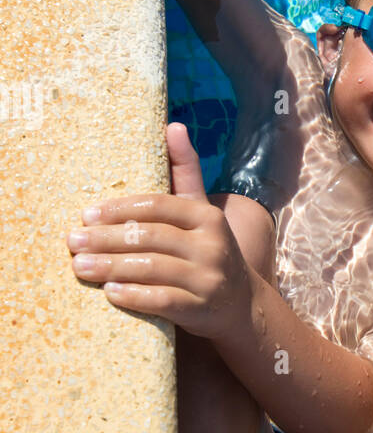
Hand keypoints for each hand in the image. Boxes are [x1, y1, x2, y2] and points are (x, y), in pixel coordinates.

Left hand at [66, 122, 252, 338]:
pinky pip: (163, 300)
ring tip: (80, 267)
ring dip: (111, 267)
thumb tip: (172, 125)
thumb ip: (184, 172)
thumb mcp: (200, 212)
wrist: (240, 305)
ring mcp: (208, 278)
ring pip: (152, 268)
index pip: (157, 206)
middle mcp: (212, 245)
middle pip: (149, 237)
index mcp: (206, 216)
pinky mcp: (201, 308)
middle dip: (106, 239)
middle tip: (72, 242)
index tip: (86, 215)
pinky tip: (109, 293)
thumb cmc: (207, 252)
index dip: (119, 210)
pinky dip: (134, 296)